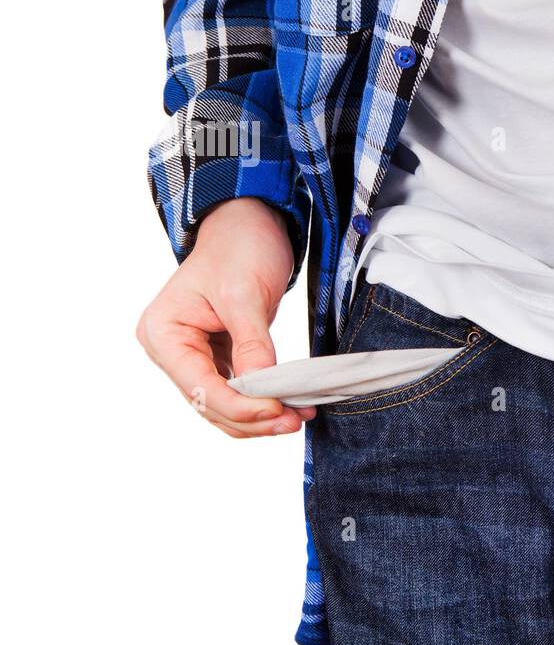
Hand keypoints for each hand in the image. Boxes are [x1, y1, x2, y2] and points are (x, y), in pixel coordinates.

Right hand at [136, 198, 314, 437]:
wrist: (248, 224)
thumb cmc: (239, 248)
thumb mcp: (245, 295)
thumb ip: (251, 344)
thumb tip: (262, 388)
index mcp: (163, 332)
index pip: (199, 386)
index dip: (240, 406)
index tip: (279, 411)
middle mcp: (170, 349)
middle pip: (209, 403)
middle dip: (253, 417)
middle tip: (295, 420)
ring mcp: (191, 356)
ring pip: (222, 404)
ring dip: (259, 417)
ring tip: (298, 416)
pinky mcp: (216, 356)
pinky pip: (235, 391)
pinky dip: (261, 401)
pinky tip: (289, 404)